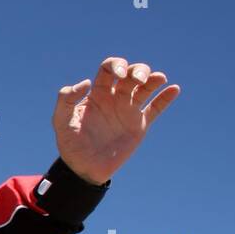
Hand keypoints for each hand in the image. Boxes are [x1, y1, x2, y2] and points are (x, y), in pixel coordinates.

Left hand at [53, 57, 180, 184]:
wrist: (84, 168)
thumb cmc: (70, 144)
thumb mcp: (60, 121)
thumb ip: (66, 99)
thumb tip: (87, 82)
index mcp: (98, 93)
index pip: (109, 68)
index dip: (116, 64)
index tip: (118, 74)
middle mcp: (115, 98)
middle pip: (131, 73)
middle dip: (138, 70)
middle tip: (137, 80)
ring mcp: (128, 111)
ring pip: (146, 87)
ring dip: (154, 78)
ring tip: (159, 78)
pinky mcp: (139, 125)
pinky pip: (156, 108)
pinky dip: (166, 97)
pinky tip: (174, 89)